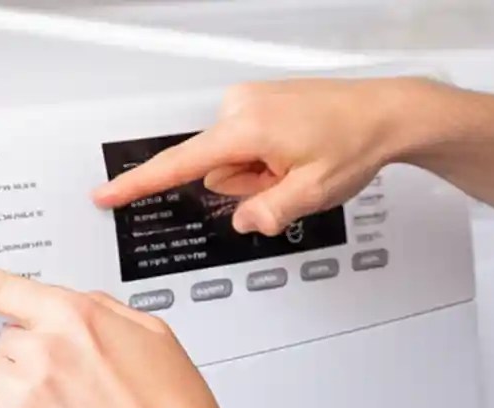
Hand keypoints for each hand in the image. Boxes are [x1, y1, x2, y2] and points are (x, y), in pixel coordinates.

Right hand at [93, 77, 432, 235]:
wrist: (387, 113)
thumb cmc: (355, 142)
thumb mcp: (311, 196)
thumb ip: (266, 215)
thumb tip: (242, 220)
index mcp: (245, 129)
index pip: (178, 165)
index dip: (139, 185)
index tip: (107, 194)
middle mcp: (241, 107)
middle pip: (216, 170)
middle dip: (247, 186)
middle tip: (290, 180)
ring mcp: (251, 101)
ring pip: (233, 160)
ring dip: (260, 172)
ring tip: (298, 163)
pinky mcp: (260, 101)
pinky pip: (247, 144)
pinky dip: (268, 157)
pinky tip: (299, 152)